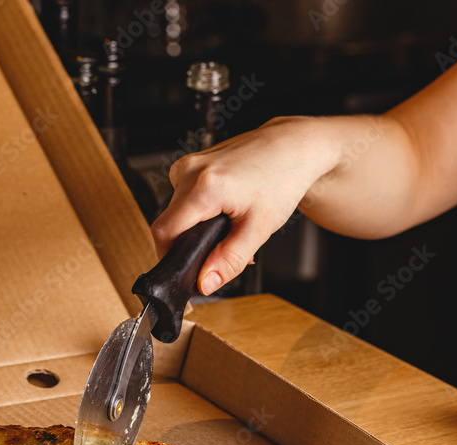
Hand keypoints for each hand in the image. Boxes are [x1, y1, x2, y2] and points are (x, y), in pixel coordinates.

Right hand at [151, 117, 338, 294]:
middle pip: (170, 223)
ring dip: (197, 228)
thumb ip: (229, 260)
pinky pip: (185, 197)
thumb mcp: (258, 229)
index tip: (188, 270)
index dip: (171, 257)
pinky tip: (226, 210)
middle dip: (192, 244)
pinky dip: (201, 211)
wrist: (291, 148)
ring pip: (178, 211)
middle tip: (225, 247)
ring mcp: (188, 164)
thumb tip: (205, 284)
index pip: (164, 232)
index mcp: (203, 187)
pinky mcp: (191, 163)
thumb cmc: (281, 180)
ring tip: (231, 225)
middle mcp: (188, 171)